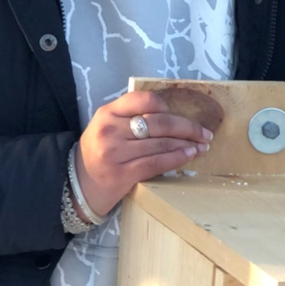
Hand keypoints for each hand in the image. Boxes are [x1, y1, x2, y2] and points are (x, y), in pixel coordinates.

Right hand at [75, 91, 212, 217]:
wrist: (79, 185)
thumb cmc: (100, 153)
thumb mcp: (107, 126)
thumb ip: (132, 117)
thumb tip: (174, 117)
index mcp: (107, 112)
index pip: (144, 100)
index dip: (168, 107)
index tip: (182, 115)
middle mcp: (110, 129)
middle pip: (159, 123)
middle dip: (188, 127)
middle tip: (205, 133)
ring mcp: (114, 152)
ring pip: (161, 144)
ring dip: (187, 144)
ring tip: (202, 146)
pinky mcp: (121, 174)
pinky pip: (156, 162)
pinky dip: (177, 158)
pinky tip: (189, 155)